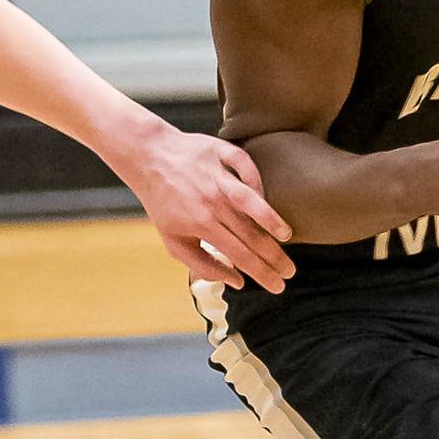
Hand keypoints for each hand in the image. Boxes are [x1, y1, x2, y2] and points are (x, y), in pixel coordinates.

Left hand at [124, 124, 295, 292]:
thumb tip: (236, 281)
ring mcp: (218, 176)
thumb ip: (203, 265)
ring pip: (251, 201)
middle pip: (251, 234)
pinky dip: (258, 180)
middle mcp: (212, 202)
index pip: (240, 256)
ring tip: (286, 235)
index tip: (278, 286)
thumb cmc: (162, 203)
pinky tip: (266, 197)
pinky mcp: (222, 152)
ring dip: (271, 220)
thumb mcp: (173, 241)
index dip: (262, 273)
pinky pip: (246, 166)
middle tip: (290, 272)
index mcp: (201, 225)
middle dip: (274, 257)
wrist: (148, 157)